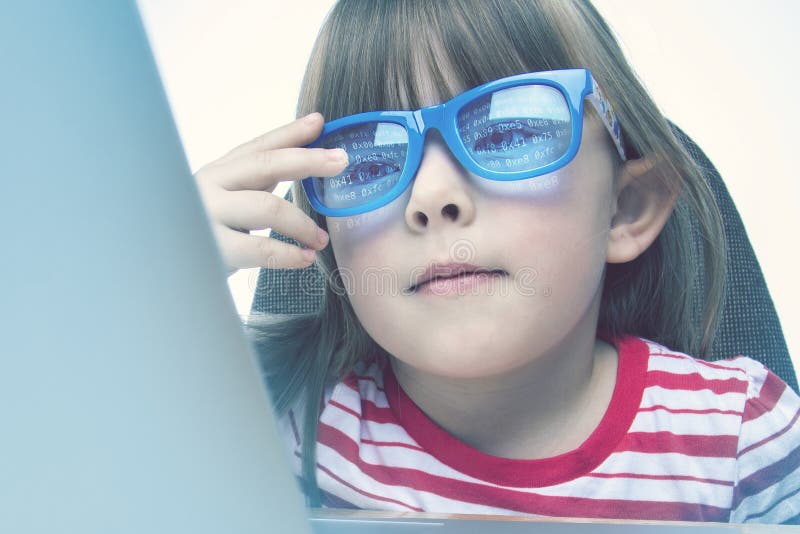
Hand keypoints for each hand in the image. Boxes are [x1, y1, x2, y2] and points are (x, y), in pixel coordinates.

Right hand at [194, 113, 346, 275]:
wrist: (164, 266)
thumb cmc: (206, 232)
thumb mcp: (230, 198)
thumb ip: (260, 175)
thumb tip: (308, 144)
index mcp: (219, 172)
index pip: (259, 146)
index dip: (291, 132)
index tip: (320, 122)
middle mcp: (211, 185)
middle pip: (265, 164)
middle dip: (307, 160)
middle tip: (341, 161)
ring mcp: (209, 215)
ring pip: (267, 207)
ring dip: (302, 223)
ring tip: (322, 239)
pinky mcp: (213, 248)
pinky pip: (259, 248)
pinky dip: (288, 254)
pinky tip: (305, 259)